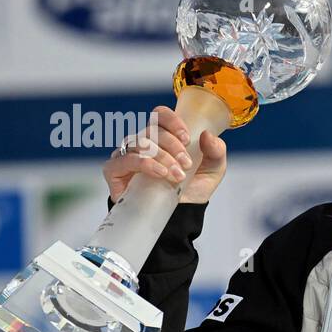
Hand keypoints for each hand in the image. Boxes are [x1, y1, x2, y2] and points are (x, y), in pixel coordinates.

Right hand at [103, 104, 227, 204]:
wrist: (180, 215)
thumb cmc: (193, 189)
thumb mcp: (213, 169)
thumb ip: (216, 151)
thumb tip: (207, 135)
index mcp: (164, 137)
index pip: (160, 115)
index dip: (172, 122)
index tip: (187, 138)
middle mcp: (143, 143)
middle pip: (152, 130)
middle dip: (173, 146)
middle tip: (187, 164)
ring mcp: (127, 155)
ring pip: (140, 143)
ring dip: (162, 157)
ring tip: (177, 175)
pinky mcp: (115, 171)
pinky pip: (124, 160)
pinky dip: (144, 164)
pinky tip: (160, 173)